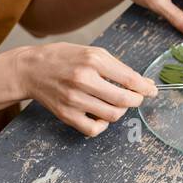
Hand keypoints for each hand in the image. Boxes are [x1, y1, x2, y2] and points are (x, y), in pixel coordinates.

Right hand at [17, 43, 156, 137]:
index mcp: (93, 60)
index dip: (145, 88)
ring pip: (112, 116)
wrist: (31, 69)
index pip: (129, 79)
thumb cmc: (64, 58)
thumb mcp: (92, 52)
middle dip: (136, 101)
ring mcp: (74, 99)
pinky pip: (93, 129)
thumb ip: (118, 67)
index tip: (152, 90)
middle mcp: (83, 80)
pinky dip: (103, 125)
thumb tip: (144, 83)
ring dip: (120, 111)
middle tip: (137, 98)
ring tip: (116, 103)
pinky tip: (101, 115)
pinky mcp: (66, 115)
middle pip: (123, 100)